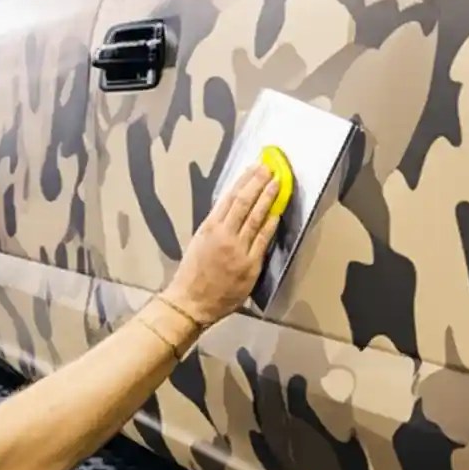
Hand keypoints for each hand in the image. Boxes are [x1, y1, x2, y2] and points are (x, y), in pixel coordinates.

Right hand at [161, 162, 281, 325]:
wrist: (191, 302)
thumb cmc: (192, 273)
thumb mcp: (199, 241)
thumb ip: (216, 225)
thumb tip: (234, 207)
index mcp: (209, 227)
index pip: (230, 197)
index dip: (244, 180)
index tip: (254, 167)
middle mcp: (224, 235)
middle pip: (244, 203)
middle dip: (258, 183)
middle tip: (270, 168)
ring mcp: (238, 251)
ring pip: (256, 218)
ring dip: (268, 199)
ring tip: (277, 183)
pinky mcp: (250, 267)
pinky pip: (263, 241)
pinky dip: (270, 225)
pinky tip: (277, 213)